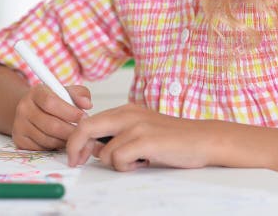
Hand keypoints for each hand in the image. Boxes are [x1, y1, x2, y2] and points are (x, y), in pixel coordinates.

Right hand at [11, 83, 91, 149]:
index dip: (69, 112)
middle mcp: (24, 108)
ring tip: (73, 136)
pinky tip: (61, 141)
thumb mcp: (64, 92)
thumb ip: (79, 94)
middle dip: (71, 131)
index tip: (83, 117)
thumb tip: (87, 104)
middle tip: (82, 132)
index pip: (50, 102)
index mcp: (35, 93)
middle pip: (51, 125)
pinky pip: (42, 148)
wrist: (29, 110)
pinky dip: (54, 147)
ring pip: (48, 139)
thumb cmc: (51, 102)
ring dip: (64, 141)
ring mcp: (19, 125)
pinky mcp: (19, 140)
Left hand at [66, 103, 216, 170]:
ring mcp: (136, 126)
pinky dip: (126, 167)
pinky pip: (119, 159)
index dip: (74, 139)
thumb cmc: (172, 139)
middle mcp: (127, 114)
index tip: (73, 155)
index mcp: (124, 110)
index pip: (87, 121)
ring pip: (104, 152)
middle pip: (85, 128)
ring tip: (136, 161)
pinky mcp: (146, 141)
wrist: (204, 139)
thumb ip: (116, 136)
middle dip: (75, 147)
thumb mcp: (140, 131)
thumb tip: (91, 148)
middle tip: (75, 162)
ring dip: (115, 163)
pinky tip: (142, 163)